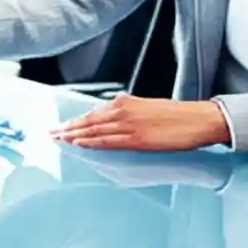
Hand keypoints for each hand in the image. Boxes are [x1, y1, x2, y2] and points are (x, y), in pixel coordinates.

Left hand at [50, 95, 230, 150]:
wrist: (198, 119)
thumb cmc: (176, 115)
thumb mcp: (147, 107)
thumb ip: (128, 111)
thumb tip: (112, 116)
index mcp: (125, 102)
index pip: (93, 112)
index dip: (75, 120)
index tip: (61, 125)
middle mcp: (123, 111)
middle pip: (88, 121)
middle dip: (68, 127)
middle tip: (50, 133)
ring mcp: (129, 125)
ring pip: (94, 131)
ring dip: (74, 136)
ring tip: (58, 140)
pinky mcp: (137, 139)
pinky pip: (108, 141)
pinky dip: (91, 143)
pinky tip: (79, 145)